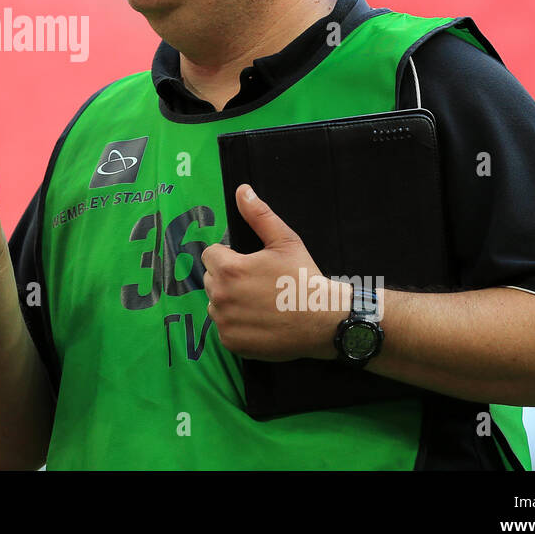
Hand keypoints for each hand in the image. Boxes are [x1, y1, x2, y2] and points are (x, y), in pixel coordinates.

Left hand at [201, 184, 349, 361]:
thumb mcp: (285, 241)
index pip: (210, 255)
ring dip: (229, 302)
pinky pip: (223, 328)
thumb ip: (259, 215)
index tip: (249, 264)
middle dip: (227, 278)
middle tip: (257, 284)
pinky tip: (258, 321)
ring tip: (258, 303)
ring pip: (215, 304)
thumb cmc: (304, 278)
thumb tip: (242, 191)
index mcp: (229, 269)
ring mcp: (225, 322)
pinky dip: (236, 325)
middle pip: (210, 279)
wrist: (323, 320)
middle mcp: (220, 296)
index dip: (229, 256)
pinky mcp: (231, 342)